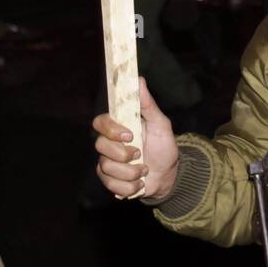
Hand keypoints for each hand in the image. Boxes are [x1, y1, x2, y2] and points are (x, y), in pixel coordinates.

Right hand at [92, 77, 179, 200]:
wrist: (168, 176)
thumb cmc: (163, 147)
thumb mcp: (161, 124)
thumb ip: (148, 104)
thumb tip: (139, 80)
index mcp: (119, 127)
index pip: (100, 122)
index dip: (111, 129)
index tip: (129, 134)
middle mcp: (109, 143)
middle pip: (100, 146)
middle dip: (123, 154)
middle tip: (140, 154)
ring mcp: (107, 162)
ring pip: (106, 167)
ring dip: (131, 172)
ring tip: (144, 170)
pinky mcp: (109, 180)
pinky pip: (111, 184)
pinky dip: (130, 186)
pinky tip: (140, 183)